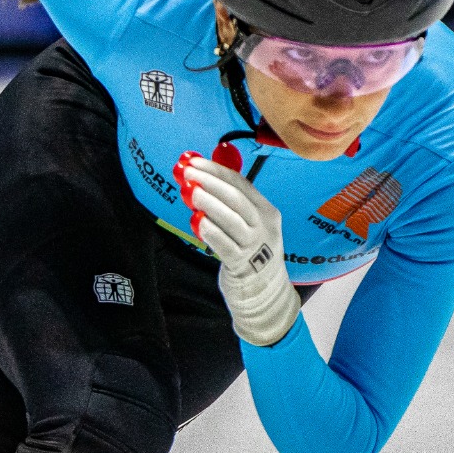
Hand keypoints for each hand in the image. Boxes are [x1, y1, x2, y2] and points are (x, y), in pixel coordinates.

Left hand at [182, 157, 299, 346]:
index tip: (194, 162)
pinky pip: (225, 244)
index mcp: (266, 210)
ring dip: (209, 203)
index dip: (216, 171)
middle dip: (210, 182)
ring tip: (190, 193)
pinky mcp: (243, 263)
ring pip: (232, 219)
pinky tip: (197, 221)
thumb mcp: (248, 224)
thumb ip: (229, 203)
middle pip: (236, 198)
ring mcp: (255, 245)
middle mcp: (264, 225)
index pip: (241, 183)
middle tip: (187, 174)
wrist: (264, 290)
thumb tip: (200, 176)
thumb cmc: (249, 252)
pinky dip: (211, 231)